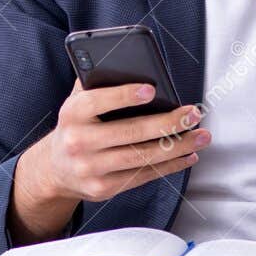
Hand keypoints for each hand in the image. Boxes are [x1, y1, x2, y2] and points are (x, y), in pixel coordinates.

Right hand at [9, 81, 208, 243]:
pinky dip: (169, 166)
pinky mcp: (104, 188)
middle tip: (193, 114)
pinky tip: (187, 155)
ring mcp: (91, 168)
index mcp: (72, 114)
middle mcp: (78, 142)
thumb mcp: (78, 102)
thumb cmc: (77, 126)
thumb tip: (134, 67)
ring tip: (200, 136)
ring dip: (177, 147)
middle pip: (130, 132)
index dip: (124, 95)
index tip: (151, 89)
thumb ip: (98, 83)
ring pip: (142, 157)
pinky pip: (143, 176)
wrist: (55, 168)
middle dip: (167, 123)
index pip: (97, 102)